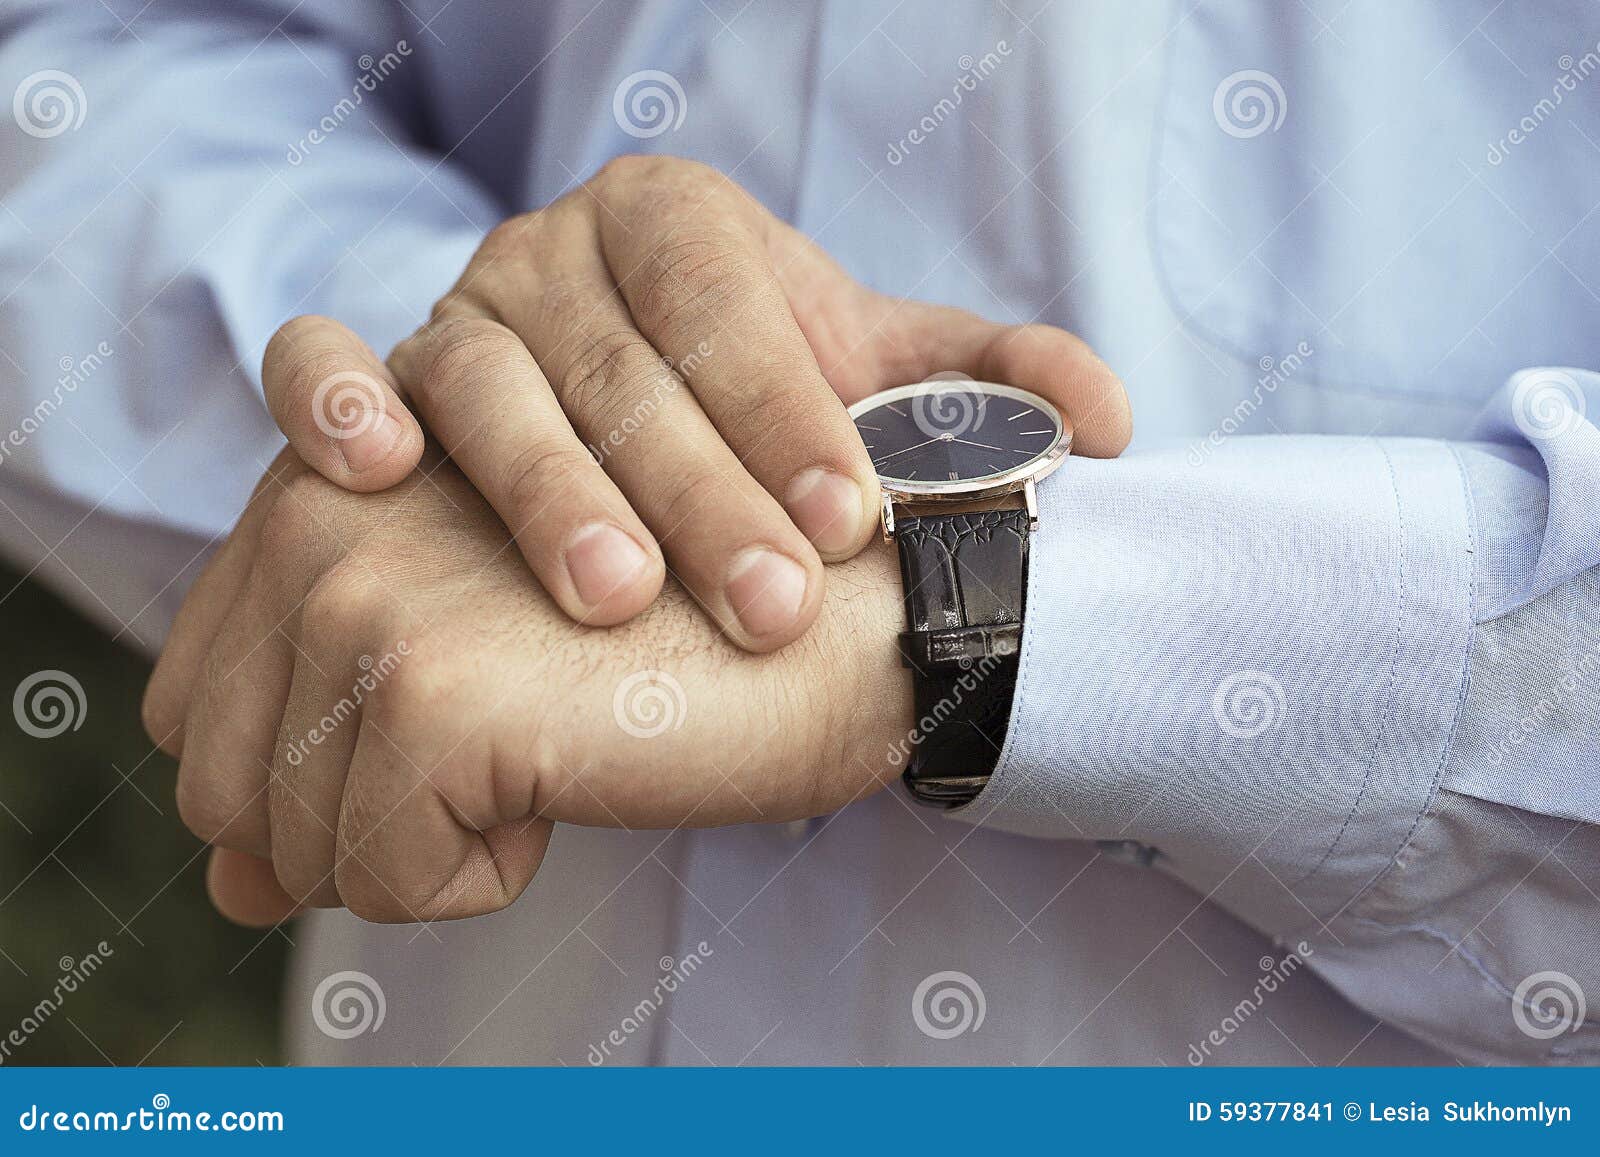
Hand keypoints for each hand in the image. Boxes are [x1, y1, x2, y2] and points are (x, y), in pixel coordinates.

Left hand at [142, 450, 910, 925]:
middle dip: (354, 820)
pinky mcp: (430, 687)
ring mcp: (365, 594)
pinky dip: (481, 878)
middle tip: (511, 749)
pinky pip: (381, 881)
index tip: (440, 746)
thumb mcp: (467, 677)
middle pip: (220, 780)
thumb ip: (321, 745)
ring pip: (289, 841)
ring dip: (428, 848)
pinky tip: (581, 767)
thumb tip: (225, 888)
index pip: (192, 698)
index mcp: (320, 490)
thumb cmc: (674, 641)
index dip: (302, 772)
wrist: (839, 618)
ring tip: (555, 744)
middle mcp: (317, 515)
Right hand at [263, 155, 1128, 651]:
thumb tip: (1110, 423)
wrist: (640, 404)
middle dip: (699, 489)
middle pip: (618, 359)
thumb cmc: (762, 399)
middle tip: (770, 605)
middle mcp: (556, 252)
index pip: (727, 293)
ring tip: (616, 599)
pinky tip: (374, 470)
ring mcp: (457, 309)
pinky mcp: (378, 374)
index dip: (784, 402)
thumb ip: (982, 387)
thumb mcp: (871, 376)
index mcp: (676, 220)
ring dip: (545, 488)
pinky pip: (318, 362)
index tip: (849, 521)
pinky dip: (329, 401)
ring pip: (483, 380)